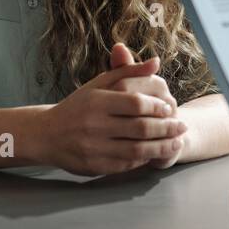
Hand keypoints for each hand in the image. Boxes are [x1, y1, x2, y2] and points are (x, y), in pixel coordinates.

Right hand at [35, 43, 185, 175]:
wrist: (46, 134)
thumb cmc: (79, 106)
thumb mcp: (99, 84)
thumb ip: (128, 71)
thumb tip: (157, 61)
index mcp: (97, 102)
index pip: (135, 104)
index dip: (157, 107)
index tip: (170, 107)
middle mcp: (94, 126)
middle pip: (140, 129)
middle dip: (167, 128)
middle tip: (182, 126)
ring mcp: (94, 148)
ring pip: (137, 150)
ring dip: (162, 147)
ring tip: (177, 142)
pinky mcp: (94, 167)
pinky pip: (126, 165)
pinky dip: (144, 159)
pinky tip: (155, 152)